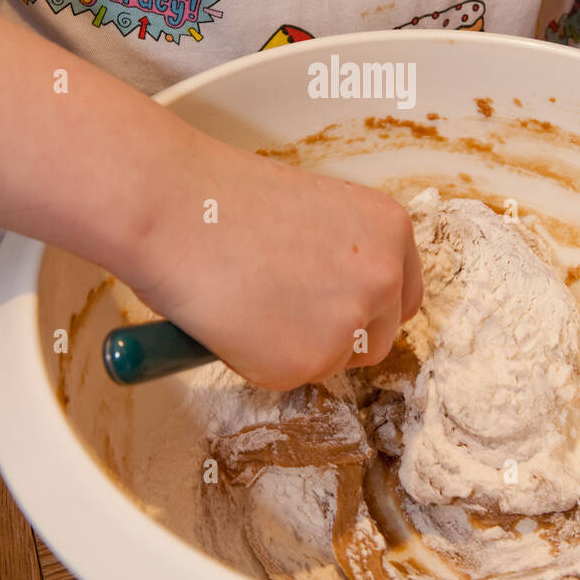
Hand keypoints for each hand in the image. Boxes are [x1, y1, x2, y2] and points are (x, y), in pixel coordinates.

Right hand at [126, 124, 423, 389]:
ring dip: (300, 350)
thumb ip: (340, 254)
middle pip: (381, 337)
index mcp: (391, 230)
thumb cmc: (225, 201)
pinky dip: (258, 362)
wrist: (175, 208)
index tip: (338, 307)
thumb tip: (335, 297)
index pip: (405, 293)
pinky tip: (231, 319)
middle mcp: (384, 277)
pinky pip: (288, 378)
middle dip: (338, 335)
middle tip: (284, 311)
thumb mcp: (312, 212)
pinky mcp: (307, 362)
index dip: (370, 306)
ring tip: (249, 304)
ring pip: (335, 362)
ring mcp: (350, 323)